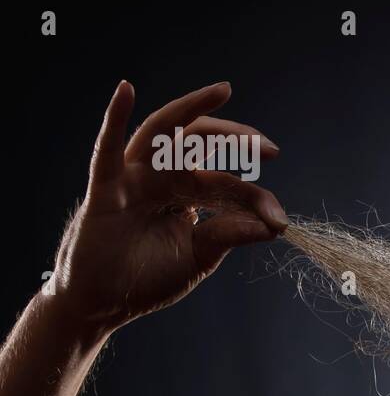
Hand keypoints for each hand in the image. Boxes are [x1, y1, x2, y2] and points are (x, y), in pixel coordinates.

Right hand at [48, 81, 286, 332]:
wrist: (103, 305)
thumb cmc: (147, 279)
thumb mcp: (198, 256)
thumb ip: (230, 235)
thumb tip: (274, 227)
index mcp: (185, 195)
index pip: (225, 182)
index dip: (255, 197)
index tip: (280, 219)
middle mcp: (160, 179)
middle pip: (198, 143)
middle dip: (235, 140)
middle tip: (268, 148)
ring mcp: (132, 180)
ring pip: (162, 134)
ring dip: (191, 109)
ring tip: (223, 91)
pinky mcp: (104, 190)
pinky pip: (106, 151)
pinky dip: (113, 118)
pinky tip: (126, 90)